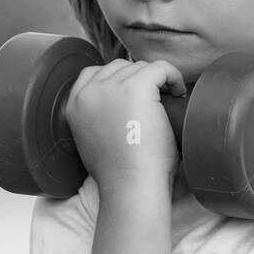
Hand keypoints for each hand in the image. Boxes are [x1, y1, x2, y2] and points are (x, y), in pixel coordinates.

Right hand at [65, 58, 187, 193]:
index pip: (94, 73)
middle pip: (119, 68)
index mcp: (75, 103)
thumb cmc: (119, 174)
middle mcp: (90, 90)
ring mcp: (112, 86)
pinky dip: (173, 77)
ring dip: (156, 81)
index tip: (135, 98)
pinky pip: (160, 67)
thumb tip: (116, 110)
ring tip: (168, 101)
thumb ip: (95, 118)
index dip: (118, 82)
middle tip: (155, 103)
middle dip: (138, 82)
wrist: (130, 185)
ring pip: (141, 68)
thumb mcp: (92, 141)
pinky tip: (178, 94)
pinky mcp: (137, 86)